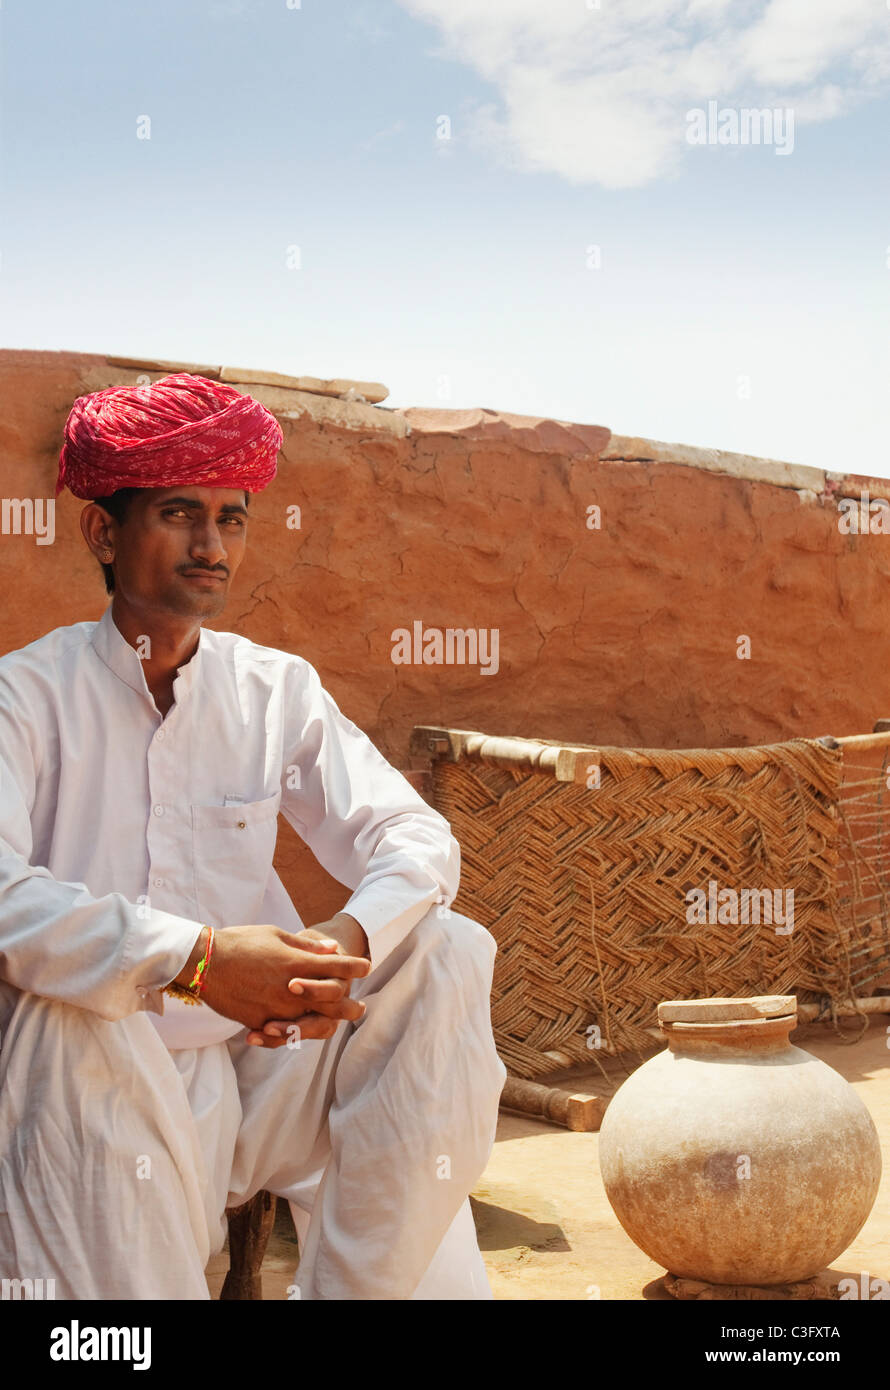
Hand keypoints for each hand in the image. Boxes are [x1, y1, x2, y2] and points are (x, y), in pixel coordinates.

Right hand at [192, 921, 369, 1046]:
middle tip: (361, 1008)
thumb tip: (331, 949)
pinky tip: (301, 1031)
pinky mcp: (260, 1021)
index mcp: (297, 964)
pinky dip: (294, 1032)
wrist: (205, 963)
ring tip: (336, 1023)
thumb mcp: (275, 935)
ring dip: (328, 1023)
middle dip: (351, 1006)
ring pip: (312, 1023)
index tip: (365, 966)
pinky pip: (284, 1033)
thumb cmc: (241, 942)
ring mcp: (277, 1009)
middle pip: (333, 1004)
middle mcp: (292, 989)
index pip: (337, 967)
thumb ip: (306, 946)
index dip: (355, 966)